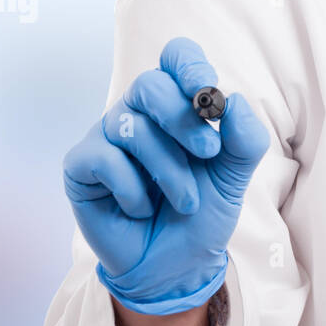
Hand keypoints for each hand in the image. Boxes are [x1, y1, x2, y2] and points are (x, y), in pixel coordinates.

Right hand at [62, 37, 269, 314]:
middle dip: (184, 121)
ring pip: (133, 127)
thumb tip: (236, 102)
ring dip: (169, 170)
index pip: (175, 58)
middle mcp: (138, 113)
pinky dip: (132, 189)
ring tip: (184, 202)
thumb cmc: (200, 215)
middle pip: (150, 85)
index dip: (188, 66)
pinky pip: (104, 159)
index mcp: (176, 105)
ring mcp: (107, 137)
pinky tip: (140, 209)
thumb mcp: (233, 179)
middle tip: (208, 154)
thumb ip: (243, 141)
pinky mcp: (81, 165)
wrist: (175, 268)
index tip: (207, 93)